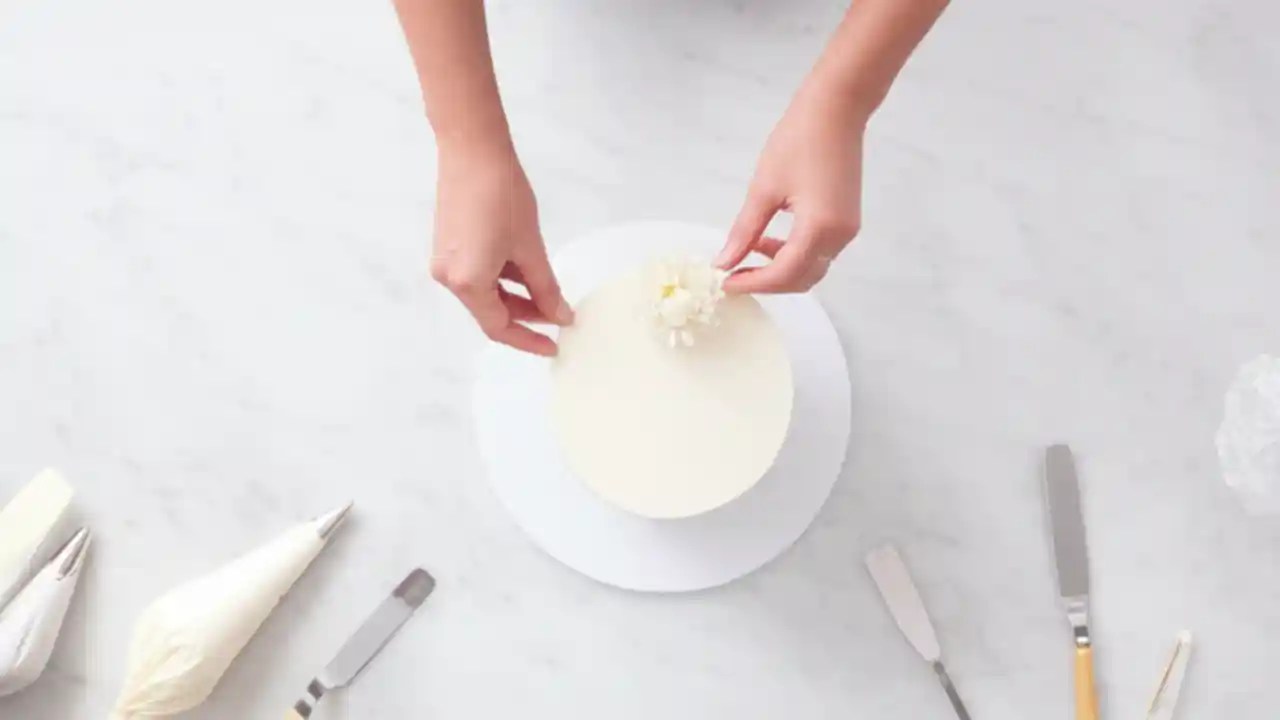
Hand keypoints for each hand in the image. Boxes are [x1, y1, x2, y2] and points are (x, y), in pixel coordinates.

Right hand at [430, 144, 571, 355]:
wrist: (473, 150)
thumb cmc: (502, 194)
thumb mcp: (530, 248)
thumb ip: (546, 288)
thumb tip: (560, 316)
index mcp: (467, 282)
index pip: (499, 327)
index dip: (529, 340)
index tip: (554, 344)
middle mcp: (449, 277)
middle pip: (490, 312)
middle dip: (526, 316)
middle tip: (559, 315)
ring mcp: (446, 261)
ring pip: (485, 293)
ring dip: (516, 296)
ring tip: (549, 292)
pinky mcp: (449, 245)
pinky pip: (478, 274)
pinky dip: (503, 278)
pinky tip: (528, 272)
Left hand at [717, 81, 865, 292]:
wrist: (837, 108)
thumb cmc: (798, 140)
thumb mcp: (763, 188)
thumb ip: (745, 231)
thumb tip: (724, 262)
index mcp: (818, 228)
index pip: (783, 274)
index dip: (753, 283)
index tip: (724, 283)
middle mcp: (839, 237)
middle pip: (801, 279)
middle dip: (767, 283)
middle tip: (733, 275)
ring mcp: (846, 230)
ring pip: (811, 268)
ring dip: (780, 269)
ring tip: (747, 254)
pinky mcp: (846, 221)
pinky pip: (819, 252)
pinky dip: (793, 255)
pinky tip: (768, 240)